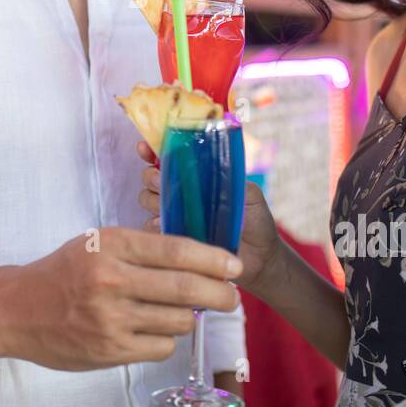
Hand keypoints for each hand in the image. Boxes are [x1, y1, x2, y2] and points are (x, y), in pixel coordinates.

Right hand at [0, 227, 241, 371]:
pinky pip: (161, 347)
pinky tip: (152, 330)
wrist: (18, 309)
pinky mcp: (110, 349)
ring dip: (187, 317)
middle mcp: (112, 280)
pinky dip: (165, 339)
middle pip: (185, 288)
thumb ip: (141, 249)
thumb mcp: (98, 243)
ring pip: (177, 320)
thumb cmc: (64, 271)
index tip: (234, 265)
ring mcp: (111, 318)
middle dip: (219, 294)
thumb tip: (196, 259)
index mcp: (112, 245)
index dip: (213, 259)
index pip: (176, 250)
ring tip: (178, 311)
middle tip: (232, 297)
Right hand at [136, 140, 283, 294]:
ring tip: (166, 205)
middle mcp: (181, 193)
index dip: (152, 151)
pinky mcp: (172, 238)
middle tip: (162, 182)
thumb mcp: (248, 193)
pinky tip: (165, 226)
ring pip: (146, 200)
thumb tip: (206, 169)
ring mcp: (175, 215)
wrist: (261, 258)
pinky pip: (149, 229)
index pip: (169, 158)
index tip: (144, 148)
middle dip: (152, 177)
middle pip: (150, 178)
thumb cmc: (256, 220)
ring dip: (153, 200)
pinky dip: (154, 225)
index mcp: (198, 177)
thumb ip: (230, 178)